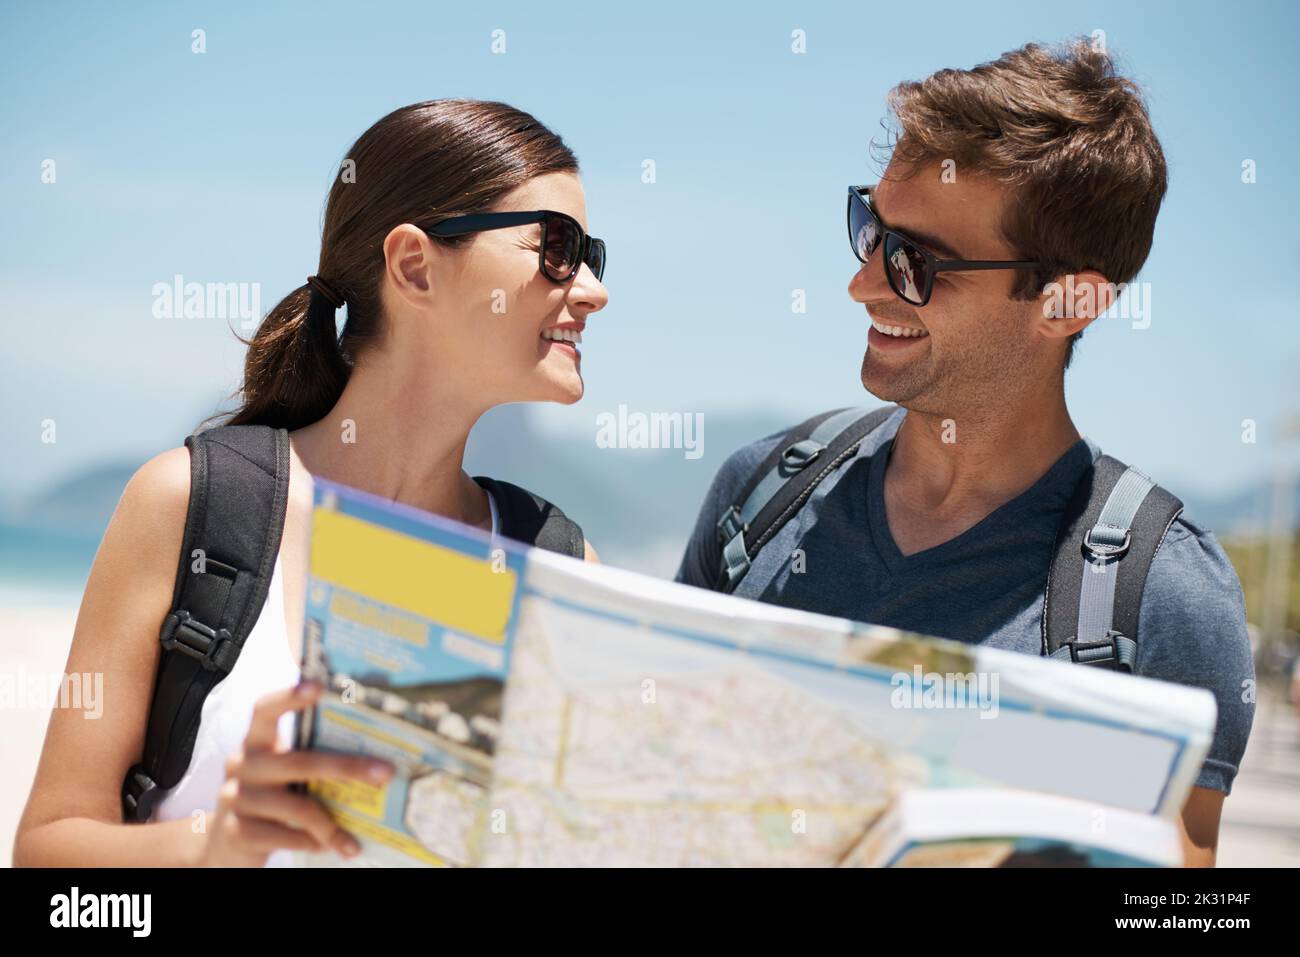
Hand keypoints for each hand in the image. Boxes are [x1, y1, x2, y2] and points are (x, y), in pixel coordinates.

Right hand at [199, 680, 393, 866]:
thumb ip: (308, 761)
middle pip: (300, 761)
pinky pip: (286, 835)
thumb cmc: (268, 800)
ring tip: (355, 841)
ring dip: (332, 825)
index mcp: (256, 743)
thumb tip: (372, 760)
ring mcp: (236, 798)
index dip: (289, 696)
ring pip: (297, 806)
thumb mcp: (280, 776)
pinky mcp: (237, 831)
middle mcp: (242, 765)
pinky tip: (332, 847)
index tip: (319, 685)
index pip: (264, 710)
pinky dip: (313, 842)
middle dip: (348, 767)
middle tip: (385, 773)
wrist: (224, 847)